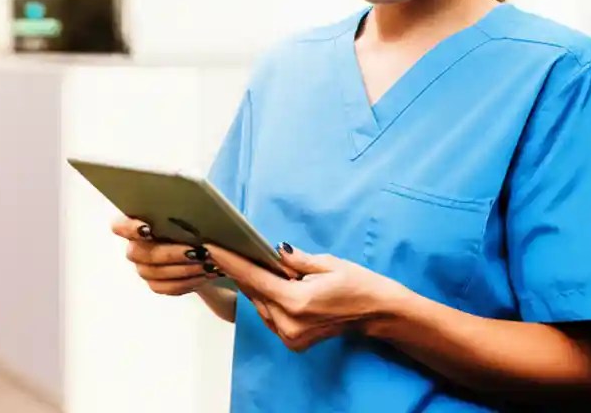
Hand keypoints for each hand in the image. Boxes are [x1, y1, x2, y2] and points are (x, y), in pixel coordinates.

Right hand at [111, 217, 222, 295]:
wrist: (206, 245)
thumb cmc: (196, 222)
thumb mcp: (191, 210)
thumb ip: (182, 209)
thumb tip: (186, 208)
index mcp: (136, 222)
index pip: (119, 226)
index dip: (129, 228)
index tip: (148, 229)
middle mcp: (135, 247)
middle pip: (139, 253)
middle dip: (169, 253)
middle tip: (197, 251)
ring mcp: (144, 267)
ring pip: (154, 273)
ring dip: (183, 269)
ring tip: (207, 263)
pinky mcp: (157, 284)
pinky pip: (166, 288)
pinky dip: (187, 282)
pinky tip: (205, 274)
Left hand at [204, 243, 403, 351]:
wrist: (377, 314)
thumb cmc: (358, 284)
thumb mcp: (328, 264)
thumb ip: (296, 260)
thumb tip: (275, 251)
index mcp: (296, 302)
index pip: (254, 278)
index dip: (231, 262)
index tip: (213, 248)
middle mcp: (289, 323)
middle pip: (254, 292)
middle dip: (242, 270)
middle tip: (228, 248)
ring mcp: (290, 336)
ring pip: (259, 305)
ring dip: (254, 285)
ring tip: (249, 263)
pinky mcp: (293, 342)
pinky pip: (269, 316)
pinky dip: (266, 299)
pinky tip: (268, 284)